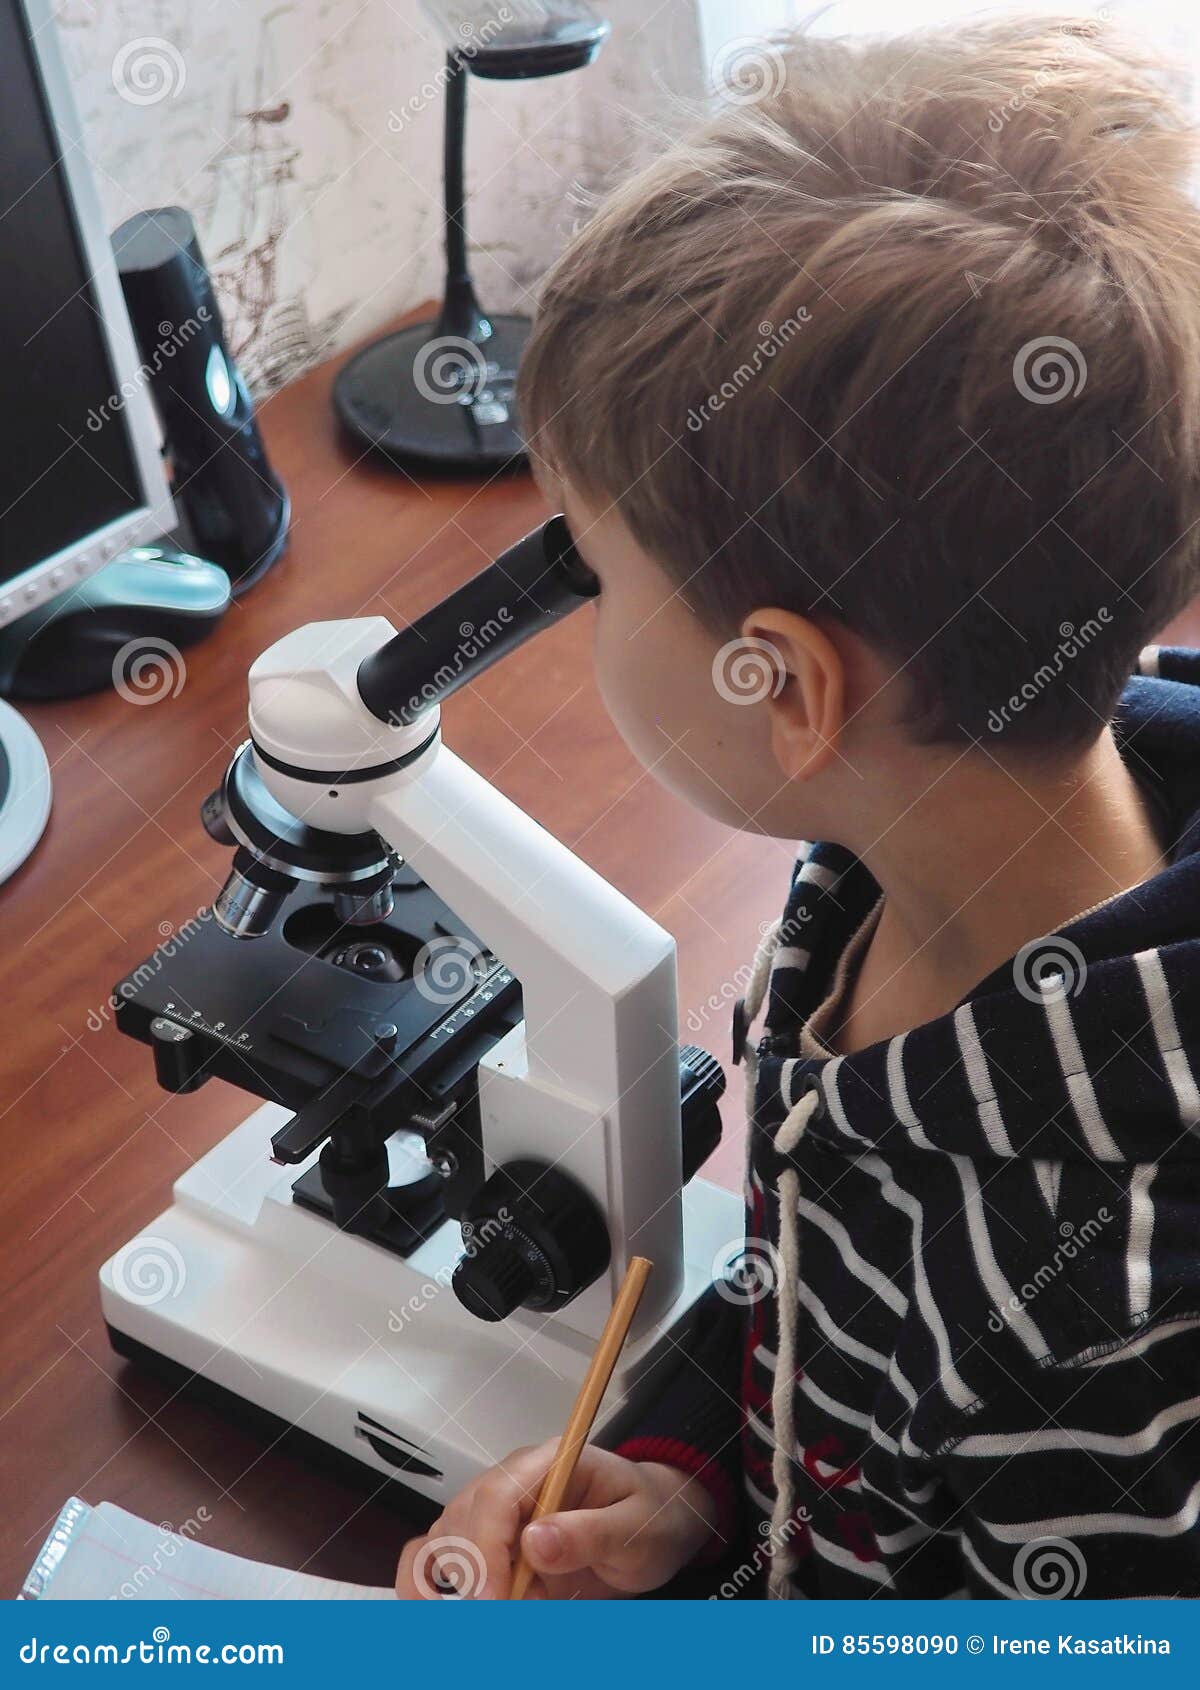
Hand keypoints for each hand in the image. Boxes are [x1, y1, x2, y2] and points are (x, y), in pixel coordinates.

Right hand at [395, 1442, 717, 1599]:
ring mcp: (496, 1509)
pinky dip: (427, 1583)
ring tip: (491, 1615)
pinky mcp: (489, 1540)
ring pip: (444, 1537)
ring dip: (453, 1583)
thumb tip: (534, 1542)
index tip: (496, 1601)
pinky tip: (436, 1610)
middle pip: (462, 1518)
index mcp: (551, 1463)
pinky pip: (437, 1553)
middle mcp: (513, 1479)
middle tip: (501, 1619)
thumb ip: (589, 1533)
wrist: (658, 1524)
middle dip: (472, 1575)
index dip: (488, 1549)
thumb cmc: (651, 1518)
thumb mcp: (636, 1529)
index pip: (498, 1495)